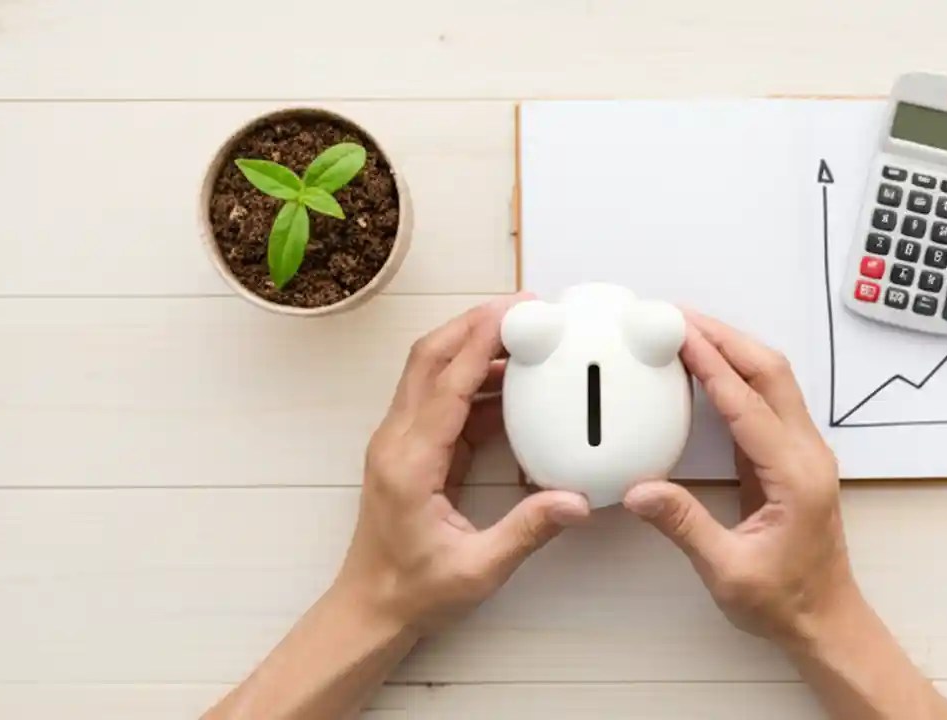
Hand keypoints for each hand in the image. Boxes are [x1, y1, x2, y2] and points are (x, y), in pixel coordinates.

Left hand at [338, 295, 590, 636]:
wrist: (371, 608)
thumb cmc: (414, 593)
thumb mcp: (478, 569)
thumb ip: (528, 531)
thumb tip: (576, 500)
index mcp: (409, 464)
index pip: (446, 384)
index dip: (480, 342)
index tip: (514, 313)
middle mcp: (397, 442)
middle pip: (429, 358)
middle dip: (474, 324)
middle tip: (524, 307)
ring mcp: (400, 442)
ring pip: (431, 371)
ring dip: (473, 346)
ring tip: (524, 334)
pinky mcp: (411, 450)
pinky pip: (442, 399)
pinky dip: (474, 379)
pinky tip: (511, 381)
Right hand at [623, 310, 856, 642]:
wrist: (826, 620)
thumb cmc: (785, 602)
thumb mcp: (727, 571)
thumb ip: (684, 525)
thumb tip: (639, 490)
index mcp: (795, 476)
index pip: (747, 404)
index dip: (711, 364)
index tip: (679, 333)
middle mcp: (807, 454)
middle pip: (770, 372)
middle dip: (725, 337)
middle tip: (678, 316)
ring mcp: (804, 452)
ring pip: (773, 379)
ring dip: (733, 349)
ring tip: (687, 330)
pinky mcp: (792, 457)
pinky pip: (766, 400)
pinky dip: (736, 374)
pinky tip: (706, 369)